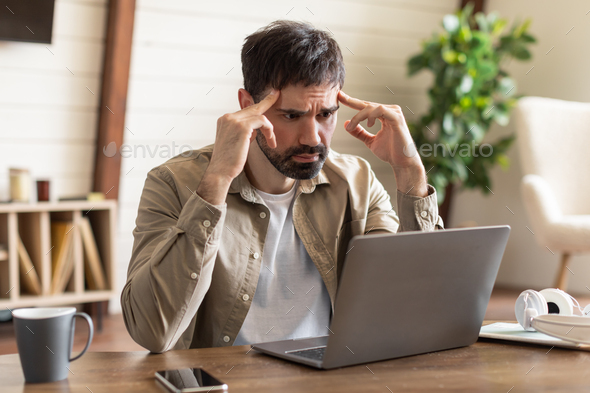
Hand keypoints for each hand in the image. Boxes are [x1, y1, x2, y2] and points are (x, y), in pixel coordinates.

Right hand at [197, 90, 278, 204]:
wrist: (220, 172)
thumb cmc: (229, 161)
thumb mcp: (236, 142)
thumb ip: (245, 132)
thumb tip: (256, 130)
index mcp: (225, 120)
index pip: (245, 109)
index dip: (258, 105)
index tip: (269, 98)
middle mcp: (228, 117)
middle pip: (252, 107)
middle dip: (267, 101)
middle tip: (277, 94)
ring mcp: (234, 121)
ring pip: (259, 115)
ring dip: (269, 129)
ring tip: (272, 141)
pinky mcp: (242, 127)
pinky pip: (262, 121)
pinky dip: (269, 130)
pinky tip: (271, 141)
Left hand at [338, 91, 427, 195]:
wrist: (401, 162)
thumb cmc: (390, 152)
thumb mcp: (370, 141)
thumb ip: (359, 133)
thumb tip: (346, 124)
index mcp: (384, 115)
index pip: (365, 106)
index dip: (352, 101)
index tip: (339, 96)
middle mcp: (390, 111)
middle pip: (367, 104)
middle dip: (352, 101)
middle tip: (340, 97)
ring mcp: (394, 113)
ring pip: (372, 107)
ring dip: (359, 116)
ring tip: (352, 126)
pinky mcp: (397, 118)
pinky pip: (381, 110)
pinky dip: (371, 115)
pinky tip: (368, 124)